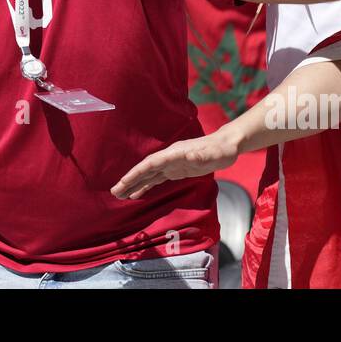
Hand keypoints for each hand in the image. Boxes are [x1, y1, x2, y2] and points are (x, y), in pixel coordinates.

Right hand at [110, 130, 240, 200]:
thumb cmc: (218, 149)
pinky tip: (138, 194)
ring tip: (120, 195)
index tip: (123, 182)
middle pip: (144, 170)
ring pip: (148, 176)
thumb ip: (198, 155)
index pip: (149, 164)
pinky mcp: (175, 171)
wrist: (225, 146)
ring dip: (134, 184)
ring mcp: (171, 164)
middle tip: (114, 192)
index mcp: (172, 153)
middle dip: (129, 180)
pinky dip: (146, 186)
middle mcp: (168, 158)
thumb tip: (186, 155)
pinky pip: (156, 179)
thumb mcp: (209, 154)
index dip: (136, 173)